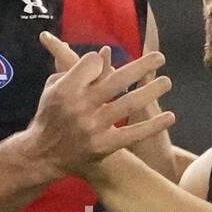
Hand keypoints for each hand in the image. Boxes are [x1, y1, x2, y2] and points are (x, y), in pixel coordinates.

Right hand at [21, 31, 173, 179]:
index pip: (94, 62)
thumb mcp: (53, 88)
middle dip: (141, 66)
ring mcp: (92, 127)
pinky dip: (152, 125)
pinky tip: (170, 117)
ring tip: (167, 82)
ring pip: (128, 105)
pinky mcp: (102, 146)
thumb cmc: (50, 115)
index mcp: (66, 89)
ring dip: (151, 91)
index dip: (103, 60)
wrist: (42, 155)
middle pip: (117, 80)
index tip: (110, 62)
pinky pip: (132, 135)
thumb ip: (75, 71)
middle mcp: (80, 106)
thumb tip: (105, 56)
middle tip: (161, 57)